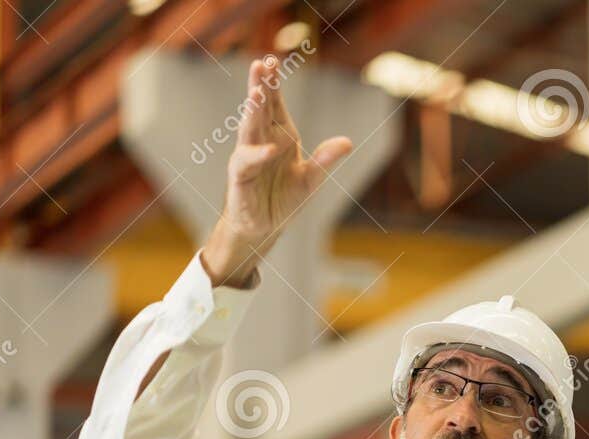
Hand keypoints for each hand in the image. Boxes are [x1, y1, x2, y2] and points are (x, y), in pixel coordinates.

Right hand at [203, 56, 352, 286]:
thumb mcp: (311, 179)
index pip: (274, 104)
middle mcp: (261, 141)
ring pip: (249, 129)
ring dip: (252, 111)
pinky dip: (258, 156)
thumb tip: (347, 142)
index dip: (273, 84)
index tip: (273, 61)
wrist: (263, 228)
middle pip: (260, 109)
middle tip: (261, 63)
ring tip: (256, 92)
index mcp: (279, 136)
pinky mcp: (241, 177)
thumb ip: (325, 159)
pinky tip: (270, 150)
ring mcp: (249, 157)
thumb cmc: (283, 199)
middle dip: (260, 87)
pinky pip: (248, 162)